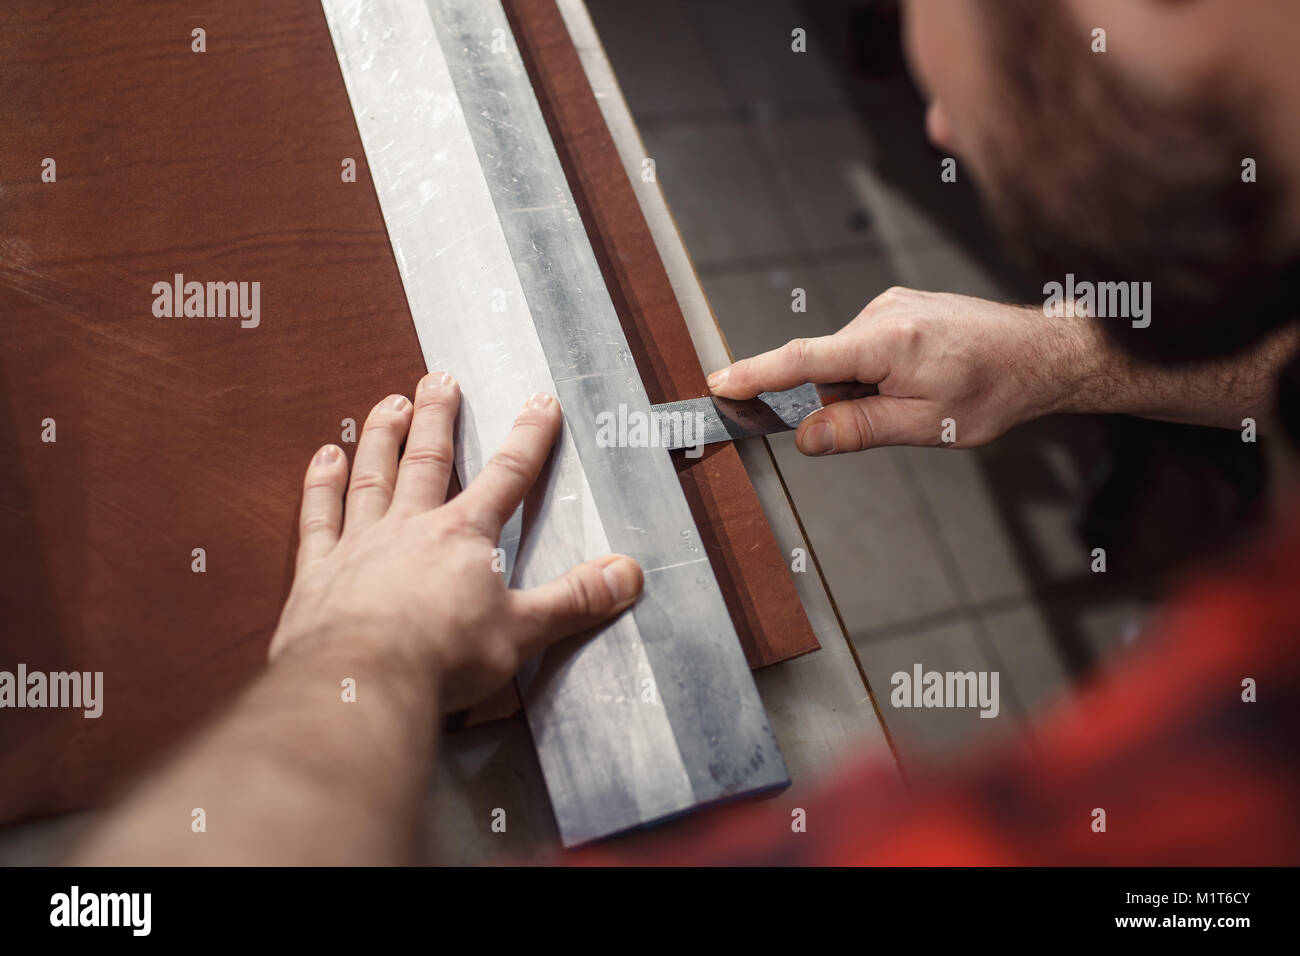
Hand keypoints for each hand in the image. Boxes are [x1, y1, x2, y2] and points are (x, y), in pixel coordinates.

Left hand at [269, 373, 643, 711]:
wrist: (361, 681)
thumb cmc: (442, 658)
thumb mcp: (523, 630)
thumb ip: (574, 599)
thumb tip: (626, 573)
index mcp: (464, 537)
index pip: (507, 477)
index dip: (529, 438)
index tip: (540, 404)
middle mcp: (411, 527)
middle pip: (429, 459)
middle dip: (438, 417)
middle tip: (440, 379)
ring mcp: (361, 544)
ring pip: (373, 475)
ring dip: (382, 436)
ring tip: (388, 405)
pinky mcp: (319, 571)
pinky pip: (319, 516)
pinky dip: (321, 485)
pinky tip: (323, 458)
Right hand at [706, 287, 1095, 452]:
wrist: (1041, 352)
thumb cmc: (995, 388)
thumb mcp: (925, 425)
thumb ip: (859, 428)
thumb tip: (806, 436)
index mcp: (888, 340)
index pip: (803, 359)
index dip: (756, 374)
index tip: (719, 385)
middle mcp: (882, 312)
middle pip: (821, 364)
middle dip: (827, 400)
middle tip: (866, 425)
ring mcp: (889, 306)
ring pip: (842, 360)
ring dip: (855, 390)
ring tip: (912, 402)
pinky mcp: (897, 308)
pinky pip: (861, 348)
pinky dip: (868, 374)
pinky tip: (911, 385)